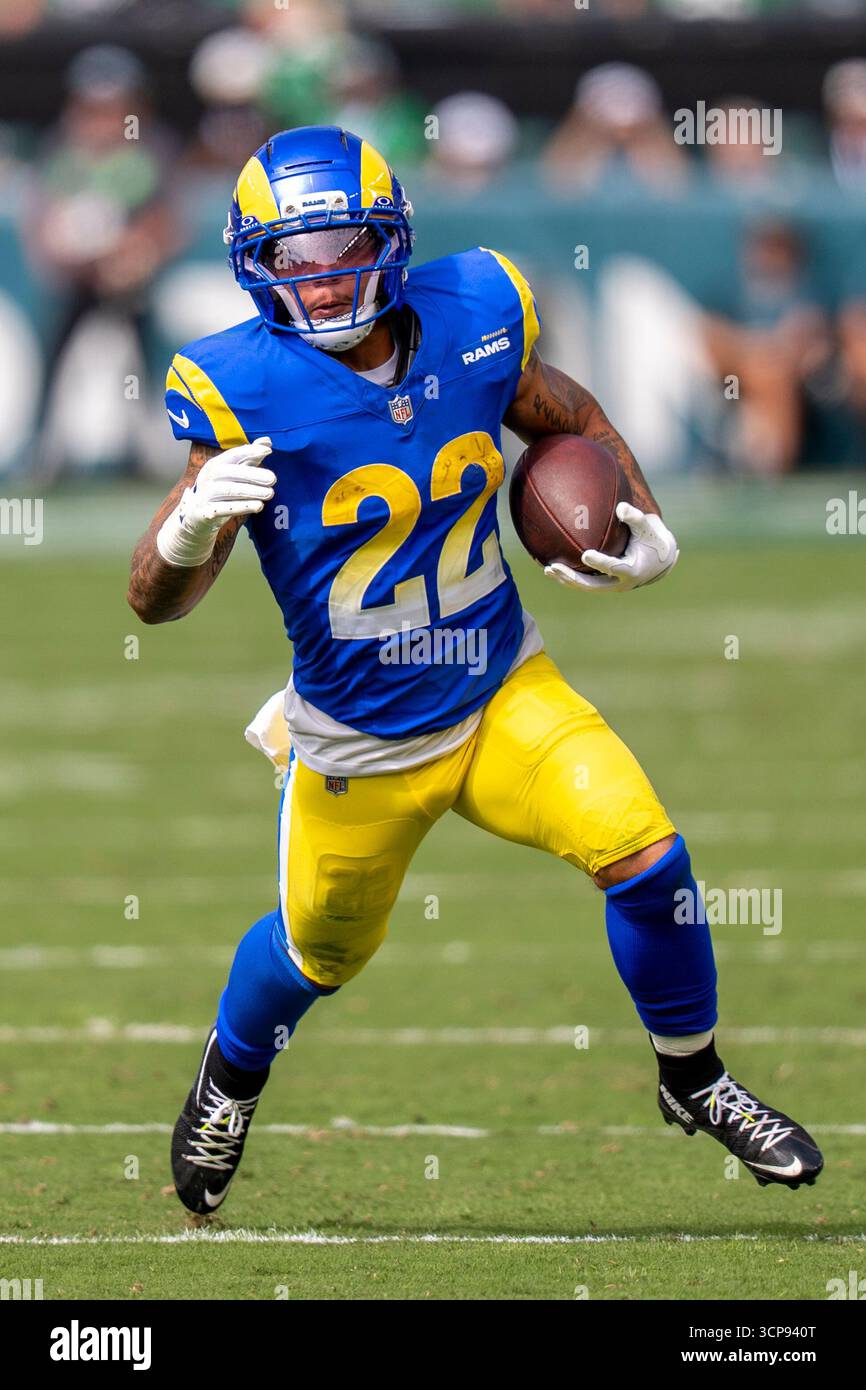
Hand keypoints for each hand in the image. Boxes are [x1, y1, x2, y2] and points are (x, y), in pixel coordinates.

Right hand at [158, 437, 275, 566]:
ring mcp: (205, 494)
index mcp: (216, 464)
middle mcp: (208, 477)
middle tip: (273, 479)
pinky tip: (258, 506)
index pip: (233, 454)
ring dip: (250, 491)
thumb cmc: (220, 491)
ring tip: (270, 493)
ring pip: (228, 490)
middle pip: (230, 472)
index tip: (267, 450)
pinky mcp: (205, 512)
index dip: (249, 451)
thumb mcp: (233, 473)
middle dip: (253, 474)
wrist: (197, 517)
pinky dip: (242, 507)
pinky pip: (224, 509)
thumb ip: (250, 457)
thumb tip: (267, 441)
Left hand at [544, 502, 678, 592]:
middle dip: (573, 577)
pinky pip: (585, 582)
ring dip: (567, 579)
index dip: (600, 562)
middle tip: (555, 567)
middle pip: (593, 584)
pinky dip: (570, 577)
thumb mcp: (649, 528)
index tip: (585, 554)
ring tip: (549, 569)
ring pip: (586, 586)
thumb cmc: (652, 539)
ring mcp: (611, 586)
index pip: (614, 567)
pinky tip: (553, 568)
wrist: (660, 561)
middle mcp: (620, 583)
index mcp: (633, 570)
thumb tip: (620, 507)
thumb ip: (635, 518)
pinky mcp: (605, 584)